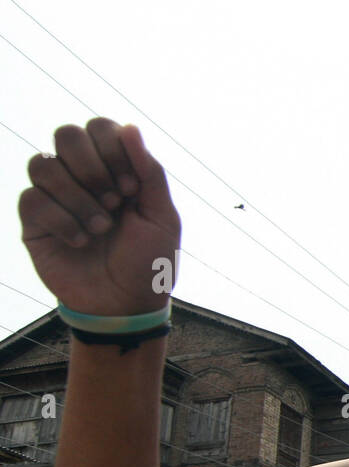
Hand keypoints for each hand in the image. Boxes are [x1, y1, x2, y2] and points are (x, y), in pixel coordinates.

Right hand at [19, 119, 179, 315]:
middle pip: (66, 135)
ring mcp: (56, 197)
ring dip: (78, 197)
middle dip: (92, 167)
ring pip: (44, 164)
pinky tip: (80, 241)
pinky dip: (61, 220)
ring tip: (101, 228)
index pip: (99, 128)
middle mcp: (82, 177)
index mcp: (116, 170)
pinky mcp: (35, 222)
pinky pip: (31, 199)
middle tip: (114, 201)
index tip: (131, 189)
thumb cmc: (149, 261)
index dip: (112, 150)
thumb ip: (149, 171)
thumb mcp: (162, 217)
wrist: (126, 304)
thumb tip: (130, 127)